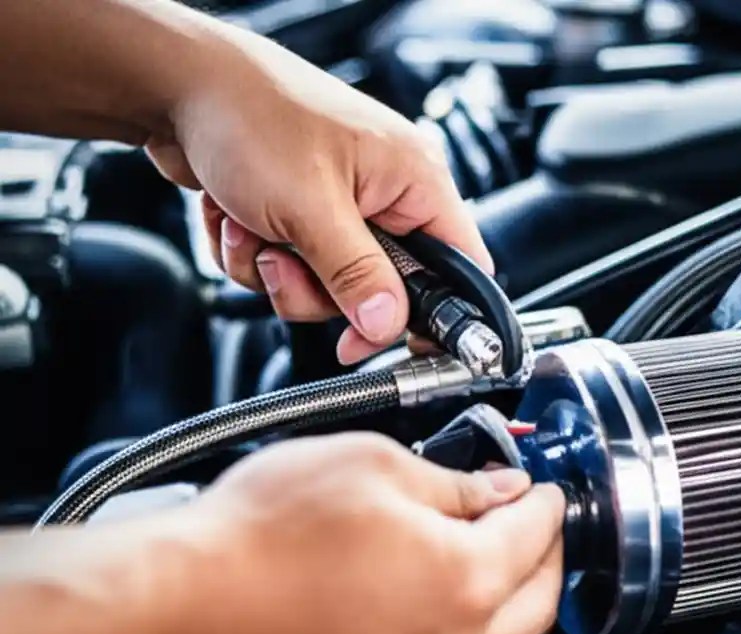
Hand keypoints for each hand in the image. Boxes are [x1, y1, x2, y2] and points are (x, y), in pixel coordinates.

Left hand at [146, 26, 489, 364]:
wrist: (176, 83)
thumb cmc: (250, 114)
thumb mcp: (310, 208)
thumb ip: (356, 274)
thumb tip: (388, 323)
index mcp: (414, 179)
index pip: (460, 264)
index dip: (436, 313)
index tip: (393, 340)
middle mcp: (384, 191)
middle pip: (381, 287)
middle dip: (319, 289)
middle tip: (285, 263)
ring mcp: (340, 202)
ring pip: (325, 285)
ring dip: (276, 271)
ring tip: (249, 227)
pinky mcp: (299, 210)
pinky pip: (289, 267)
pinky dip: (252, 254)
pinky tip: (233, 216)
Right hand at [181, 433, 563, 633]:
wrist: (182, 610)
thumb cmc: (262, 539)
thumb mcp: (373, 466)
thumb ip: (455, 482)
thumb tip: (497, 491)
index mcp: (470, 580)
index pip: (540, 531)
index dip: (545, 498)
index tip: (540, 486)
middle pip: (537, 599)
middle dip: (544, 554)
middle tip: (533, 522)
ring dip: (503, 599)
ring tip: (481, 555)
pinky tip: (426, 600)